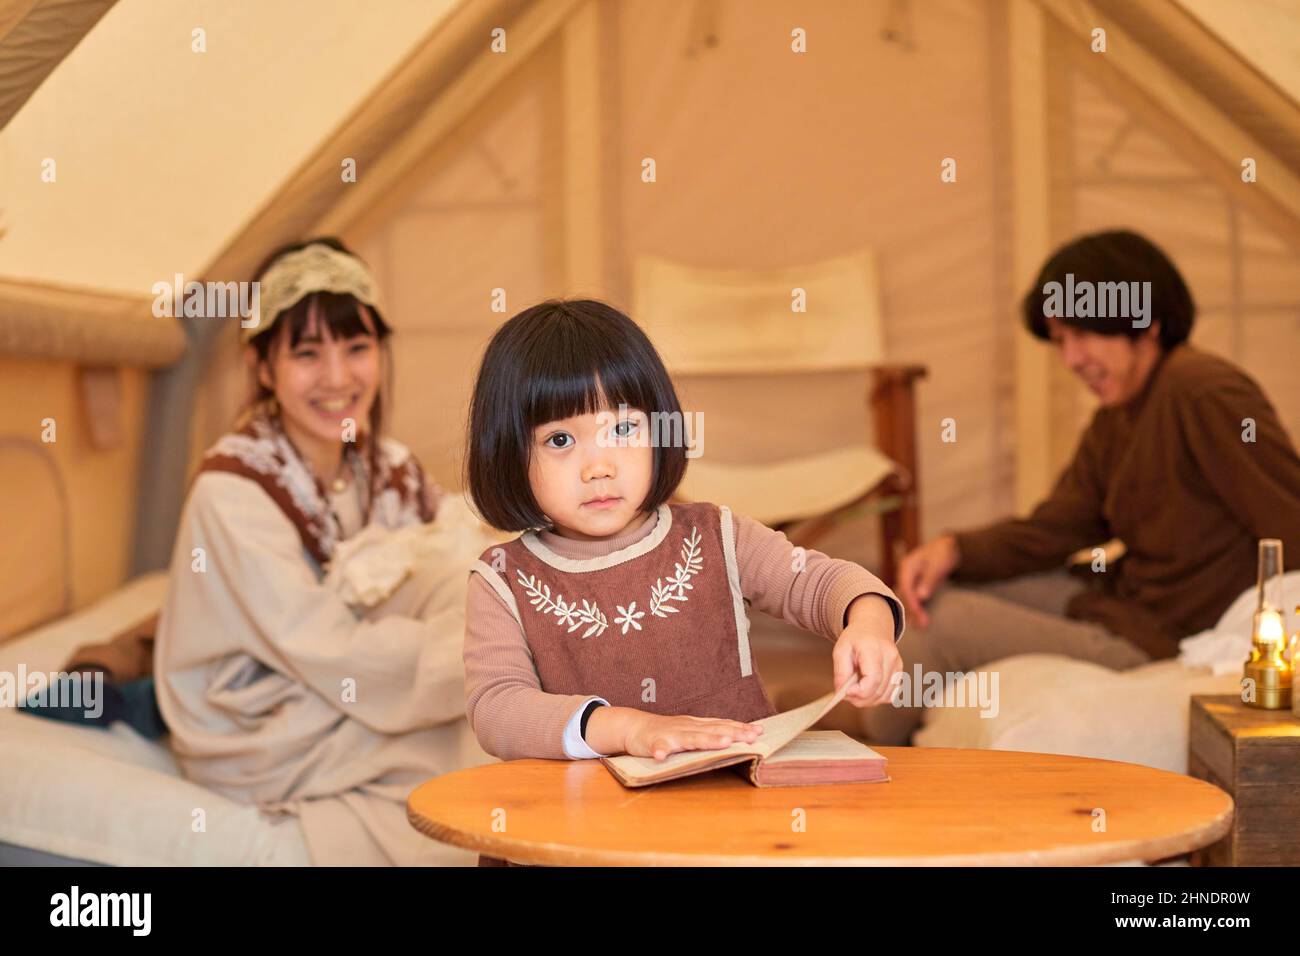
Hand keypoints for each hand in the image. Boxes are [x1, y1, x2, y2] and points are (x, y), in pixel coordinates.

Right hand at [622, 712, 763, 761]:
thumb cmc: (666, 731)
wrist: (633, 727)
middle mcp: (686, 727)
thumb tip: (736, 736)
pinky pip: (656, 747)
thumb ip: (709, 732)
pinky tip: (662, 756)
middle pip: (712, 730)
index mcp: (696, 725)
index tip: (759, 731)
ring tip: (724, 742)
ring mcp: (670, 734)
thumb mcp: (690, 730)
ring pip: (690, 737)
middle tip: (751, 737)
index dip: (740, 728)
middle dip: (732, 733)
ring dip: (707, 740)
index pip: (722, 724)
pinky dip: (659, 751)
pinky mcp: (652, 742)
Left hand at [833, 594, 903, 706]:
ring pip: (885, 696)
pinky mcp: (900, 673)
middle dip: (860, 698)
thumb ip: (840, 672)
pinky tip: (868, 689)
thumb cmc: (855, 639)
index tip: (846, 692)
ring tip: (856, 690)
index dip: (859, 691)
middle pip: (879, 690)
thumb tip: (842, 692)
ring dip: (869, 700)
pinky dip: (878, 698)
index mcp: (874, 648)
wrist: (872, 627)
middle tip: (847, 694)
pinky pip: (891, 695)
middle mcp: (890, 657)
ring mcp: (898, 665)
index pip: (873, 679)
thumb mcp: (840, 650)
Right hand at [895, 534, 958, 627]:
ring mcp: (910, 578)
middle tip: (923, 626)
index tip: (919, 616)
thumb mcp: (937, 566)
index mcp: (906, 567)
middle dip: (913, 611)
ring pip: (909, 598)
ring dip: (915, 612)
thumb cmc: (943, 554)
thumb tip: (921, 597)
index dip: (912, 604)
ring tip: (922, 626)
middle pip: (906, 595)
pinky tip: (920, 619)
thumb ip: (929, 581)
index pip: (906, 589)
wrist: (949, 546)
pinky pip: (914, 597)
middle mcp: (905, 574)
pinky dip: (918, 607)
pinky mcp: (916, 583)